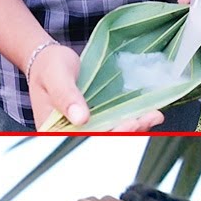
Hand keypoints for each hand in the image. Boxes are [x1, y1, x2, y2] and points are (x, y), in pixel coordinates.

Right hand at [26, 44, 162, 130]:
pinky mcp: (97, 118)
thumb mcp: (55, 76)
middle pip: (99, 141)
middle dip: (125, 133)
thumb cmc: (48, 67)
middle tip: (142, 120)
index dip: (106, 137)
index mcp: (53, 129)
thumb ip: (66, 96)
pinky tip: (148, 114)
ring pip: (111, 134)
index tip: (125, 126)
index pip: (81, 141)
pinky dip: (134, 121)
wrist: (50, 59)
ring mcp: (85, 126)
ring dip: (134, 129)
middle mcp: (70, 132)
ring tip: (151, 116)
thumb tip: (81, 118)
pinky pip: (116, 124)